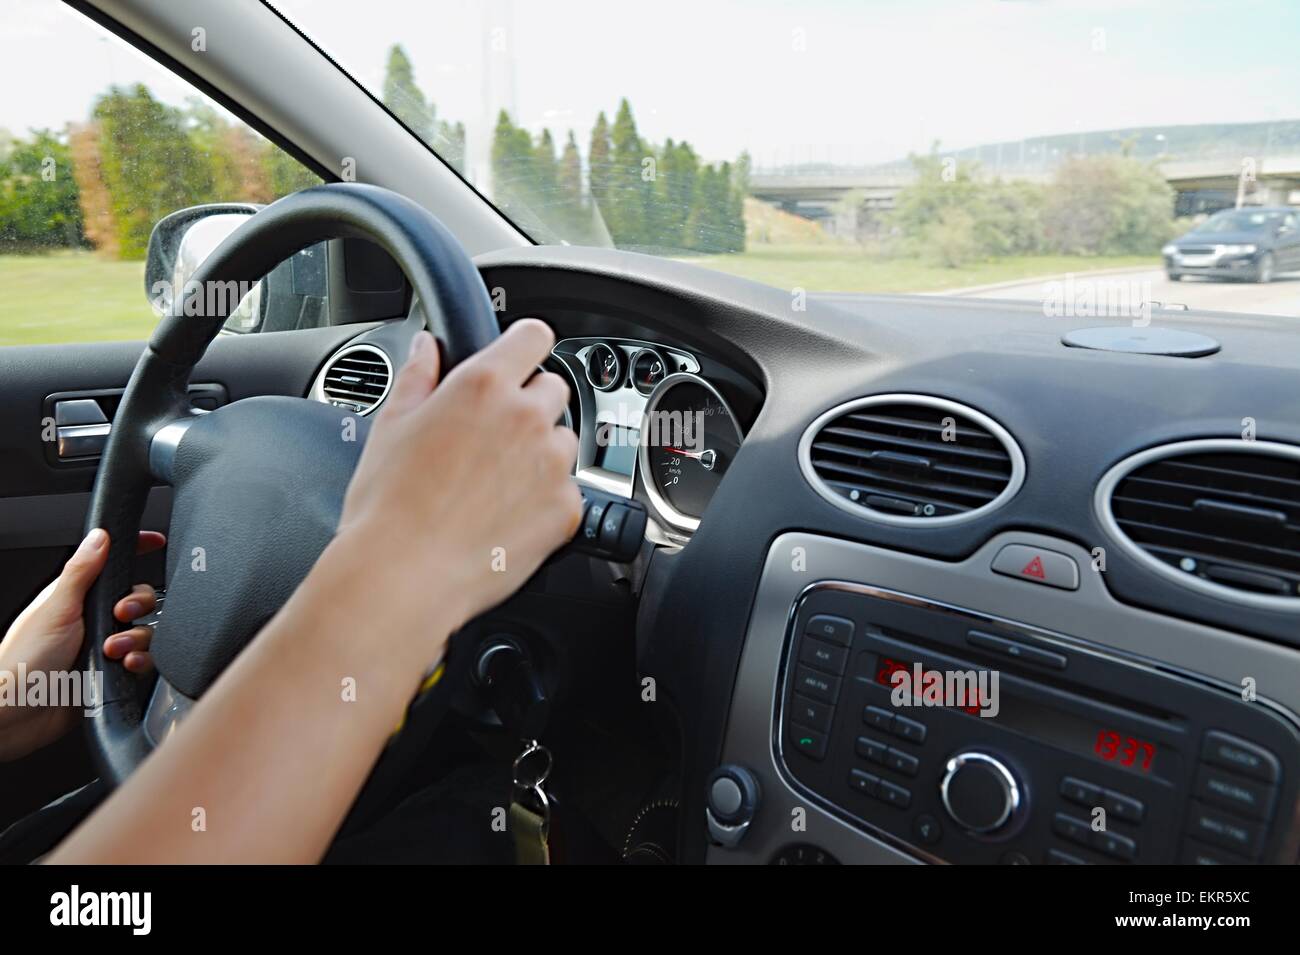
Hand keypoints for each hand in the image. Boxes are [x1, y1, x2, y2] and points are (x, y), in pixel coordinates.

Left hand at [0, 529, 164, 761]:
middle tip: (122, 615)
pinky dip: (140, 662)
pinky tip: (125, 665)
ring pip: (144, 631)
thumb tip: (100, 537)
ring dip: (136, 639)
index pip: (111, 565)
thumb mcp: (56, 609)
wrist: (17, 713)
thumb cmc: (22, 662)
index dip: (134, 551)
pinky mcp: (111, 673)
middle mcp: (91, 620)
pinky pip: (143, 661)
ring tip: (113, 651)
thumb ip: (81, 572)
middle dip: (138, 605)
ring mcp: (102, 647)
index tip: (155, 542)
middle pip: (137, 599)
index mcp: (75, 597)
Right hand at [334, 319, 581, 667]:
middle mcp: (526, 417)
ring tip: (497, 485)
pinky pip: (569, 491)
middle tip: (494, 438)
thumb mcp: (391, 426)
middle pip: (554, 389)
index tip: (519, 361)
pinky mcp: (568, 509)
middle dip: (530, 405)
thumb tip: (428, 347)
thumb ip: (418, 376)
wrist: (404, 576)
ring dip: (542, 454)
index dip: (525, 347)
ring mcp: (553, 464)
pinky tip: (507, 517)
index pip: (534, 337)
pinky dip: (547, 500)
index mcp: (483, 386)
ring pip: (564, 441)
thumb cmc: (388, 507)